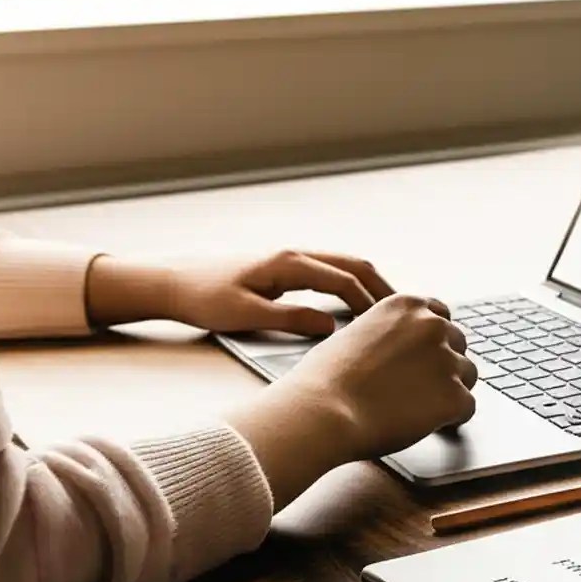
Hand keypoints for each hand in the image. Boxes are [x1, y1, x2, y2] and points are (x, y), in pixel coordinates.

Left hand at [86, 250, 393, 334]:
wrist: (172, 283)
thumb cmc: (203, 298)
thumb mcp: (245, 315)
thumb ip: (291, 320)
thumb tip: (332, 326)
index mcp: (288, 264)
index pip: (344, 280)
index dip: (371, 303)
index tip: (390, 325)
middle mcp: (295, 255)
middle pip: (354, 264)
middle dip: (384, 287)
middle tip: (408, 313)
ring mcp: (291, 258)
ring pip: (346, 264)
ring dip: (371, 283)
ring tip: (392, 308)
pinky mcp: (286, 267)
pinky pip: (332, 270)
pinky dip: (354, 283)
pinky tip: (360, 303)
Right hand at [225, 294, 477, 508]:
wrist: (322, 411)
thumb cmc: (324, 379)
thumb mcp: (355, 333)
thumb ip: (386, 333)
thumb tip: (400, 349)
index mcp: (407, 305)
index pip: (440, 315)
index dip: (433, 340)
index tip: (425, 357)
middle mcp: (433, 325)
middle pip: (458, 344)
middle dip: (443, 365)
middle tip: (418, 389)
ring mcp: (447, 360)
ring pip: (467, 376)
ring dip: (449, 391)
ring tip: (417, 409)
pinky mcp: (454, 396)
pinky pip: (467, 408)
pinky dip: (451, 419)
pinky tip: (426, 425)